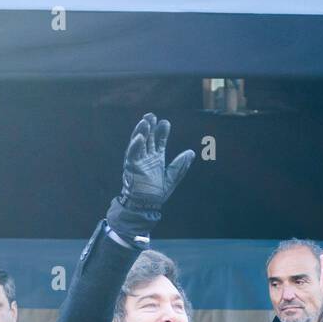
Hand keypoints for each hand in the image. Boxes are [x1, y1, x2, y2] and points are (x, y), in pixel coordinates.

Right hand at [106, 113, 194, 239]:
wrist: (147, 206)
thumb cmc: (157, 194)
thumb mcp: (172, 178)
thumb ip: (180, 165)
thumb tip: (191, 153)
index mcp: (156, 158)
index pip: (159, 141)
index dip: (162, 132)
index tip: (165, 123)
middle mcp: (146, 157)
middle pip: (147, 138)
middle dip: (149, 127)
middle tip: (151, 115)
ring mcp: (138, 161)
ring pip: (138, 143)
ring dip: (140, 131)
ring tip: (145, 121)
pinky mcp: (131, 167)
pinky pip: (132, 154)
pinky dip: (135, 145)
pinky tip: (139, 137)